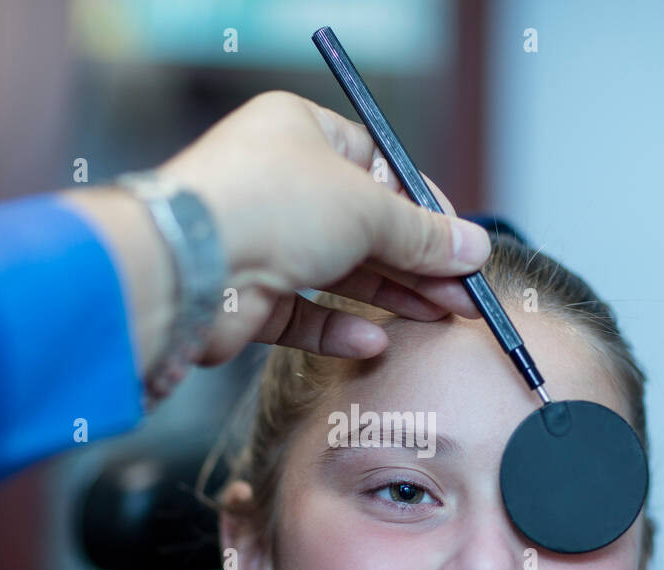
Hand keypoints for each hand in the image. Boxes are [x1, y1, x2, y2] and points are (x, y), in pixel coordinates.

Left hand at [158, 90, 491, 366]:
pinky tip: (374, 342)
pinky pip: (304, 312)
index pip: (378, 165)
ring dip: (391, 294)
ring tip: (440, 316)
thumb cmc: (271, 205)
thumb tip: (474, 247)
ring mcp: (261, 240)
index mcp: (300, 133)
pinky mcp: (248, 295)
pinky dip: (339, 328)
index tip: (460, 240)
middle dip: (418, 260)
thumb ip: (423, 234)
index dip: (423, 205)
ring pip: (339, 271)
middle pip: (365, 224)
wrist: (189, 266)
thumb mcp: (368, 209)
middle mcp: (278, 183)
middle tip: (464, 293)